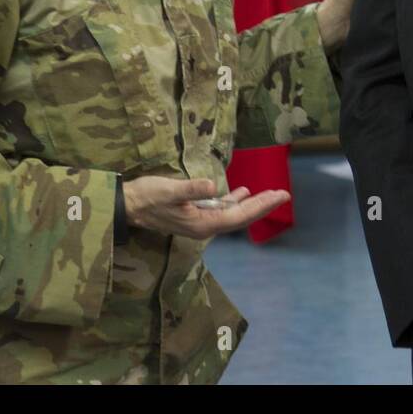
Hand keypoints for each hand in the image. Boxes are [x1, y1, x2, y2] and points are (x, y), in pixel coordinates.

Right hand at [122, 177, 288, 238]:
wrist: (128, 205)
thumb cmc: (147, 197)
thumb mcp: (169, 190)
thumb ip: (191, 189)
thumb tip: (214, 187)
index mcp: (203, 224)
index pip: (240, 216)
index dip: (262, 206)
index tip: (281, 196)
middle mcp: (205, 226)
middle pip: (241, 217)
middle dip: (263, 206)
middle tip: (284, 194)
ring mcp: (200, 221)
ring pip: (233, 213)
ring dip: (251, 203)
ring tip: (270, 193)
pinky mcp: (195, 213)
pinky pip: (221, 209)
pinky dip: (234, 200)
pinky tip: (243, 192)